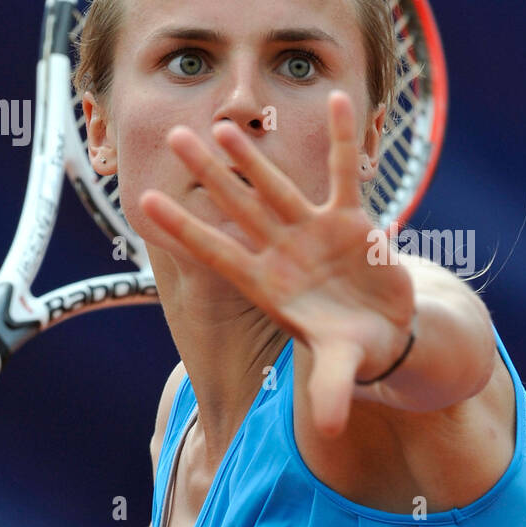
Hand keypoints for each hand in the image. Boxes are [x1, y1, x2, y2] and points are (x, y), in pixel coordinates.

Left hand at [140, 89, 415, 437]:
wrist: (381, 334)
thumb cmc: (349, 350)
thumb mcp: (341, 368)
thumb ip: (334, 389)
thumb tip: (330, 427)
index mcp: (267, 285)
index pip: (216, 253)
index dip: (183, 229)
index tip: (143, 203)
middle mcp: (281, 251)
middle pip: (236, 207)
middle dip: (206, 174)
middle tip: (173, 137)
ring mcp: (311, 231)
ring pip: (276, 186)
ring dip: (252, 156)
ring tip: (225, 122)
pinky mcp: (350, 219)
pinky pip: (344, 171)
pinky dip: (342, 137)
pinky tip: (336, 99)